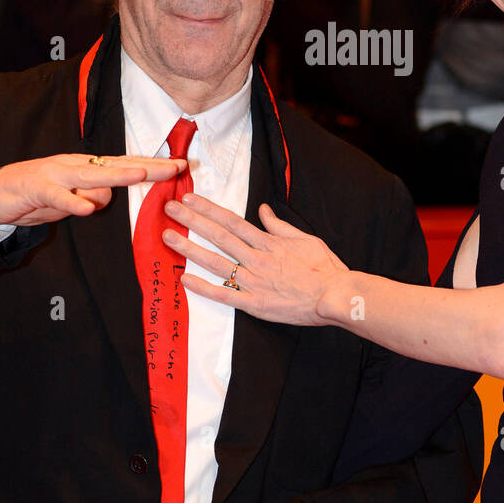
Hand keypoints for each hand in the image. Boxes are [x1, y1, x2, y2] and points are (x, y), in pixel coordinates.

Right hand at [0, 153, 186, 226]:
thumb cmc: (36, 195)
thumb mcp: (69, 199)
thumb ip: (89, 197)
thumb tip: (107, 200)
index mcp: (84, 168)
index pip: (125, 164)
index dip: (152, 165)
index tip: (180, 165)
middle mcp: (75, 166)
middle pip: (117, 165)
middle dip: (148, 167)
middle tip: (174, 168)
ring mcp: (56, 175)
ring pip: (91, 175)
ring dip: (116, 177)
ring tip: (139, 178)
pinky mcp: (36, 189)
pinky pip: (58, 195)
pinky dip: (72, 201)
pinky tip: (86, 209)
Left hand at [162, 195, 347, 323]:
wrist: (335, 295)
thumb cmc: (324, 268)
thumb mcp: (304, 238)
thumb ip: (279, 225)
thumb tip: (262, 209)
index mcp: (268, 242)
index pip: (231, 221)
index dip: (208, 209)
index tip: (189, 199)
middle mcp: (256, 259)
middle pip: (219, 236)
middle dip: (192, 221)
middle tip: (169, 209)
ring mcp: (253, 281)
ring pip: (216, 262)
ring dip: (190, 249)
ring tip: (169, 237)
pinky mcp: (254, 303)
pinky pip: (224, 295)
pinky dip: (203, 287)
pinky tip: (185, 279)